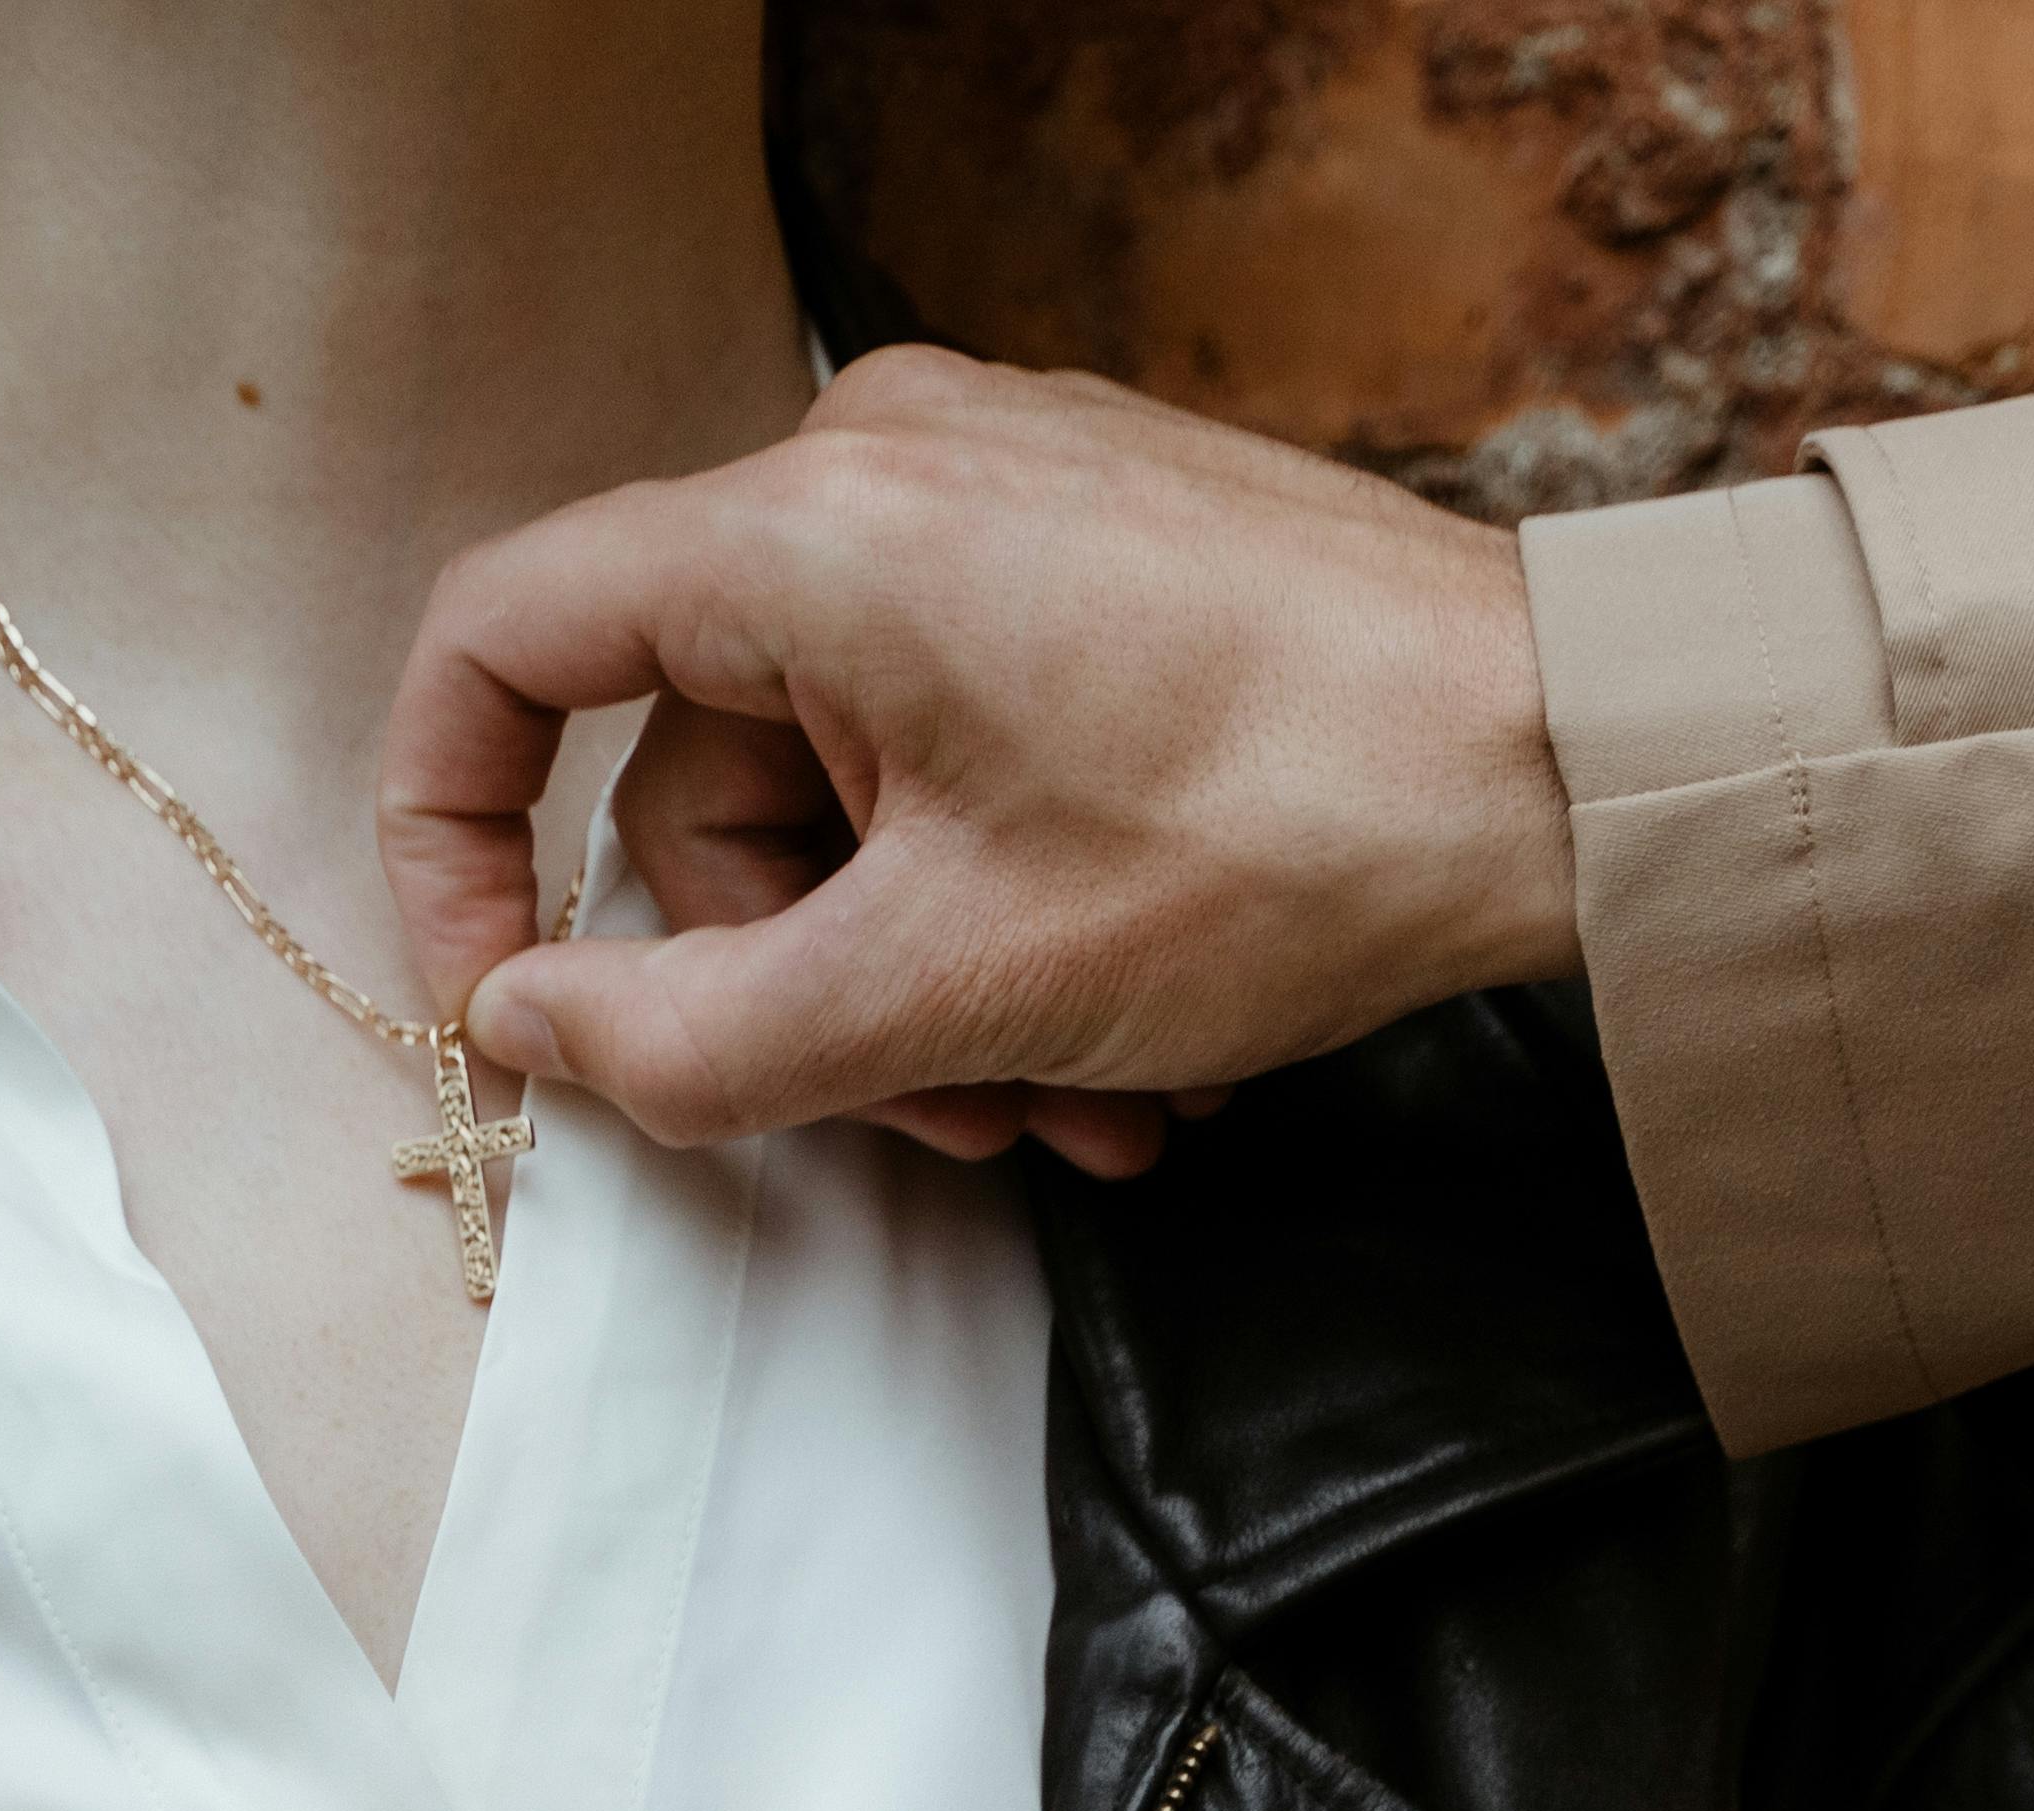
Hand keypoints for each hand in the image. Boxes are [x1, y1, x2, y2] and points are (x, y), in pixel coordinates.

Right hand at [380, 346, 1576, 1175]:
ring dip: (928, 984)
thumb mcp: (952, 992)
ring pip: (847, 785)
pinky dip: (1009, 903)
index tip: (507, 996)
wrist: (1580, 761)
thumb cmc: (1295, 833)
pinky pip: (959, 743)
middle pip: (704, 763)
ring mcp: (1003, 498)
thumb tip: (528, 1034)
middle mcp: (886, 468)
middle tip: (944, 1119)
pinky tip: (1130, 1036)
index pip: (506, 639)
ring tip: (1074, 1107)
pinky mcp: (1096, 551)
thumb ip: (694, 1037)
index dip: (453, 831)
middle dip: (804, 982)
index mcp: (812, 532)